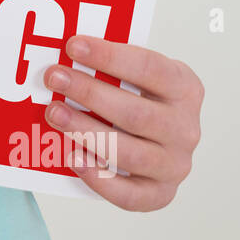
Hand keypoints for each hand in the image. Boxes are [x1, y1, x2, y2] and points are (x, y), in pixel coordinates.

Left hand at [43, 36, 202, 211]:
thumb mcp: (135, 78)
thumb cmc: (138, 100)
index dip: (110, 56)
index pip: (149, 68)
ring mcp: (175, 164)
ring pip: (129, 152)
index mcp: (185, 88)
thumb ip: (109, 69)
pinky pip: (129, 194)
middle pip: (135, 113)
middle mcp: (185, 128)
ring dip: (87, 132)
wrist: (156, 142)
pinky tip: (72, 158)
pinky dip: (99, 178)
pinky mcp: (160, 193)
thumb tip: (65, 58)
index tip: (73, 46)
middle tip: (54, 78)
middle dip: (89, 93)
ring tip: (54, 114)